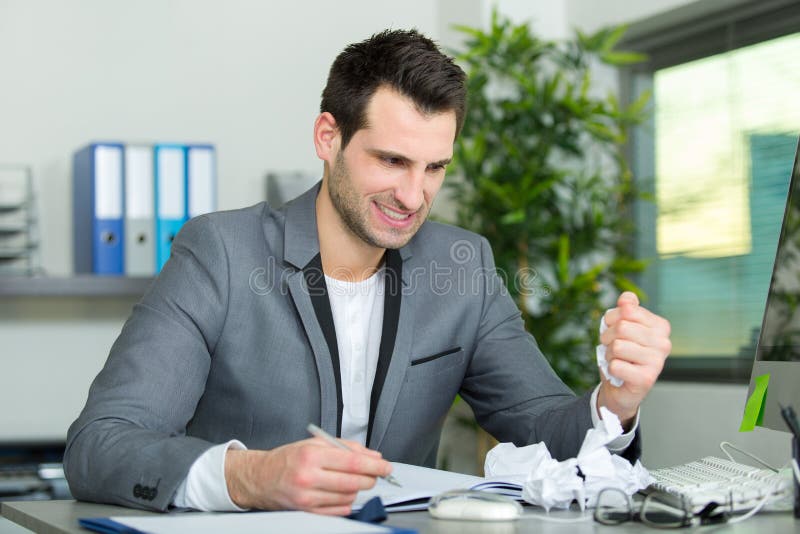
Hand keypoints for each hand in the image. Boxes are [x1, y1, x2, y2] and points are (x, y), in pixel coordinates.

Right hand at [224, 437, 391, 513]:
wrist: (261, 478)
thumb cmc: (288, 459)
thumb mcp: (314, 443)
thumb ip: (346, 447)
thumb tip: (372, 456)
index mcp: (311, 456)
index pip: (353, 462)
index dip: (374, 465)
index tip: (386, 466)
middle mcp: (308, 478)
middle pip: (353, 482)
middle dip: (370, 478)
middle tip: (374, 473)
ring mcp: (307, 498)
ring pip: (348, 497)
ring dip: (358, 489)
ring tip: (352, 480)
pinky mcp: (307, 511)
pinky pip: (338, 510)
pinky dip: (347, 502)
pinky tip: (342, 493)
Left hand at [597, 291, 670, 428]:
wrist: (619, 388)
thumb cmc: (622, 355)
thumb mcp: (621, 327)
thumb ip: (626, 309)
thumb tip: (627, 298)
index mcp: (660, 326)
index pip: (627, 310)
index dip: (611, 319)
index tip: (614, 329)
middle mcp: (664, 343)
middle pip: (621, 327)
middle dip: (607, 337)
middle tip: (612, 348)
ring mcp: (657, 362)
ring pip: (617, 346)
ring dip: (609, 354)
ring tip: (618, 360)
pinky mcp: (647, 379)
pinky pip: (616, 365)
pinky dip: (611, 369)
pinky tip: (620, 373)